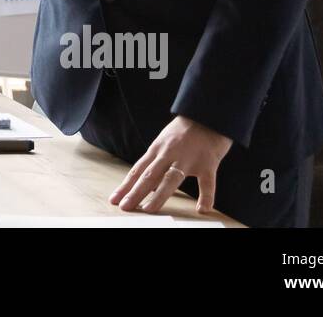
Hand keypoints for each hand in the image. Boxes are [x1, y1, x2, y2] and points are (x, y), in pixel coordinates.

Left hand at [110, 115, 232, 213]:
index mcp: (157, 149)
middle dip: (135, 192)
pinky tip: (201, 209)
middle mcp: (169, 154)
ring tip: (149, 209)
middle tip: (124, 206)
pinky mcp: (208, 163)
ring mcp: (188, 158)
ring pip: (171, 178)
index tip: (114, 199)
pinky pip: (207, 183)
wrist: (207, 113)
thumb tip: (148, 186)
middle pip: (149, 175)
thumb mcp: (164, 142)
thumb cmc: (184, 131)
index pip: (138, 170)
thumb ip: (156, 163)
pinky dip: (206, 196)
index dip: (126, 186)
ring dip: (159, 195)